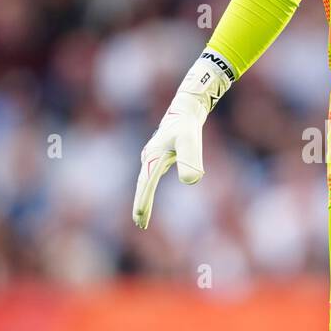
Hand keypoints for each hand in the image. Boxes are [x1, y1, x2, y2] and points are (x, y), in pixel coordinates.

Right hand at [132, 49, 234, 229]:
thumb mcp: (190, 142)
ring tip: (143, 214)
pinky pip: (152, 174)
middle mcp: (149, 157)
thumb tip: (190, 181)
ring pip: (146, 180)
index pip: (146, 185)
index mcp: (153, 158)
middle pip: (143, 185)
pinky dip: (149, 186)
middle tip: (140, 223)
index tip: (140, 220)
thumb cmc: (188, 125)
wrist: (187, 107)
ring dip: (144, 196)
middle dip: (142, 204)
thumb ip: (189, 160)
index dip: (143, 203)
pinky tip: (151, 188)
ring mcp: (153, 155)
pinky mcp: (159, 152)